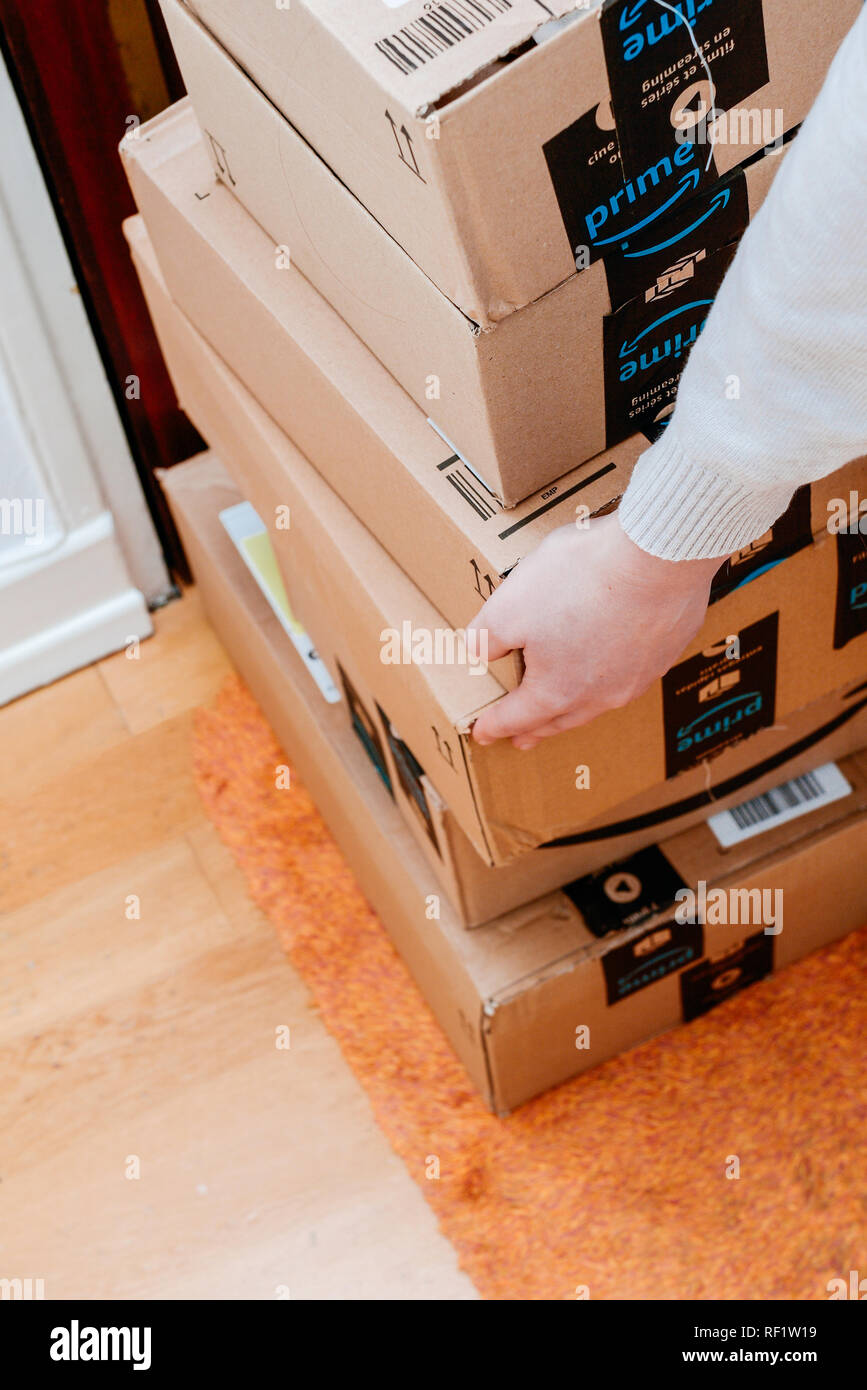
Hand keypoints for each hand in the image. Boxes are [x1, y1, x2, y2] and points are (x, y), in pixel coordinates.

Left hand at [468, 513, 722, 748]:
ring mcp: (637, 676)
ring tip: (565, 710)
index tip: (482, 733)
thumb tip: (478, 651)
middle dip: (535, 729)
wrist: (658, 555)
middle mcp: (600, 694)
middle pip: (559, 719)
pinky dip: (613, 675)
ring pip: (598, 702)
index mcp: (556, 691)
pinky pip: (632, 674)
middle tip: (522, 739)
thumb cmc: (581, 579)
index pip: (516, 718)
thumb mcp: (509, 605)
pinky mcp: (663, 650)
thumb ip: (486, 636)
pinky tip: (613, 663)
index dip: (494, 725)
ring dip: (575, 708)